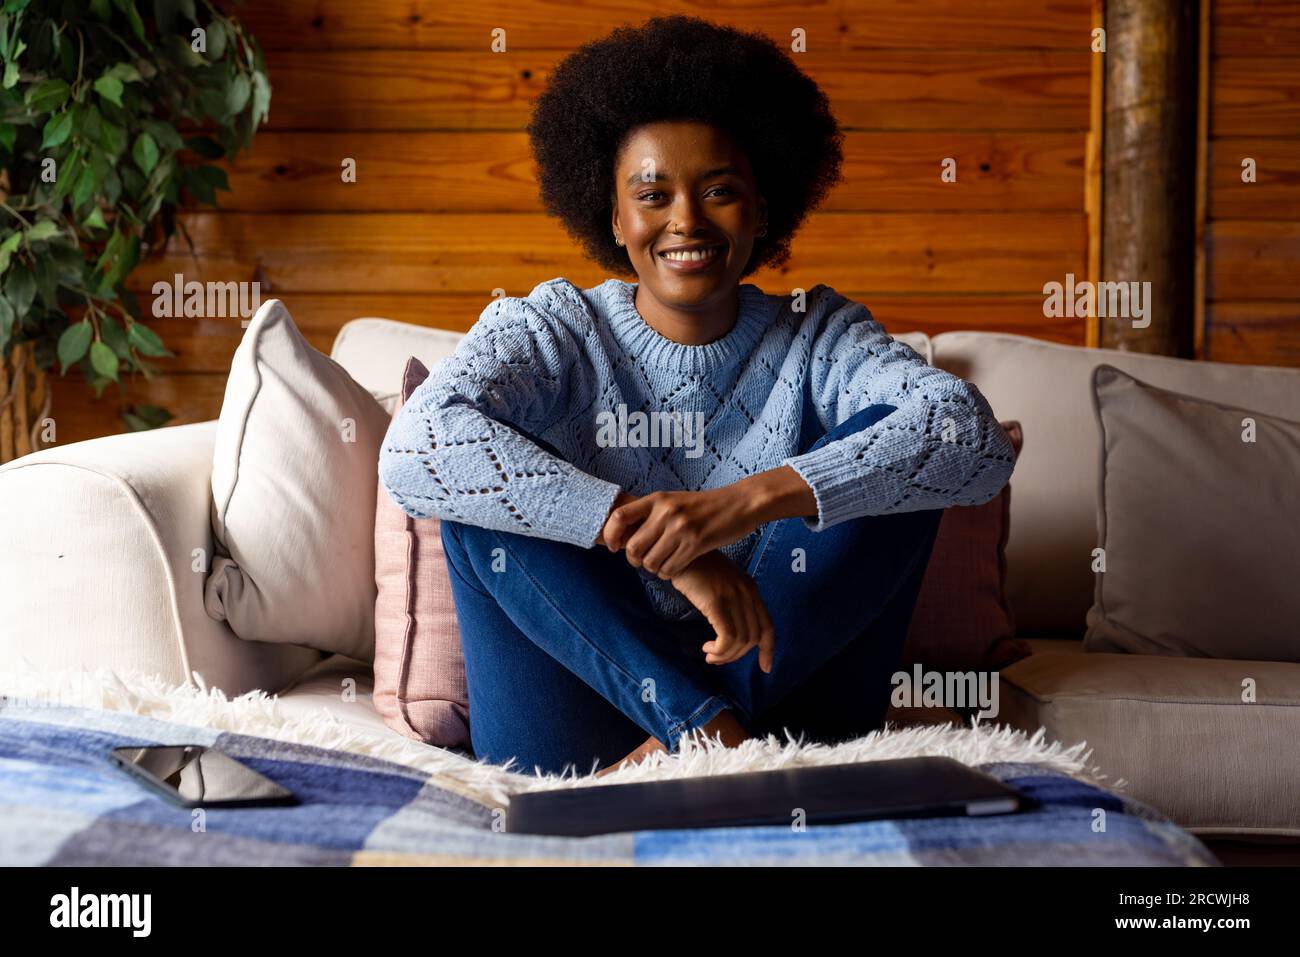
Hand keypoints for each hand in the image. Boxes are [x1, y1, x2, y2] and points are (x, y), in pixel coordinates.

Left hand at [600, 486, 761, 578]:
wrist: (740, 504)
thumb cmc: (706, 506)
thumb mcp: (676, 501)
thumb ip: (653, 514)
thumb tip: (626, 535)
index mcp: (658, 499)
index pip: (619, 516)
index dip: (610, 535)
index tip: (614, 547)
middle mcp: (666, 512)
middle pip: (633, 547)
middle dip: (635, 560)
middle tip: (644, 561)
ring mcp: (681, 528)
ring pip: (650, 562)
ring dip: (654, 569)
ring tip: (663, 564)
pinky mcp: (696, 543)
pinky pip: (670, 568)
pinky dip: (669, 573)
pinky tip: (676, 567)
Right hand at [670, 551, 774, 672]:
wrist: (676, 550)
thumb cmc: (694, 568)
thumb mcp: (720, 583)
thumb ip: (730, 602)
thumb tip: (730, 634)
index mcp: (750, 589)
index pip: (767, 625)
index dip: (768, 649)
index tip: (765, 668)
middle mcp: (746, 592)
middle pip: (753, 637)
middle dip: (737, 655)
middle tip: (716, 658)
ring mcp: (732, 595)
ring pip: (741, 640)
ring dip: (725, 655)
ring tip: (709, 655)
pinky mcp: (715, 601)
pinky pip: (727, 636)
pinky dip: (720, 649)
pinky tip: (707, 648)